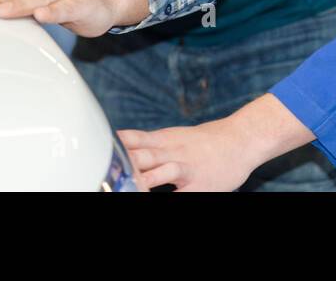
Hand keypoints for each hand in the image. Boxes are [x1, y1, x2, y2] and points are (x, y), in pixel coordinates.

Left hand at [118, 95, 313, 190]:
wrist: (241, 139)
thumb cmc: (206, 141)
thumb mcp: (176, 136)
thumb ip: (151, 143)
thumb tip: (124, 145)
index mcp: (163, 140)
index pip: (133, 140)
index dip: (114, 147)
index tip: (94, 153)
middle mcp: (171, 152)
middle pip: (140, 156)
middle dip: (122, 166)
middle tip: (104, 174)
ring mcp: (185, 168)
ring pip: (158, 173)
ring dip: (141, 181)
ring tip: (128, 187)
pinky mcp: (199, 186)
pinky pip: (180, 196)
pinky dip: (170, 198)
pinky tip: (155, 199)